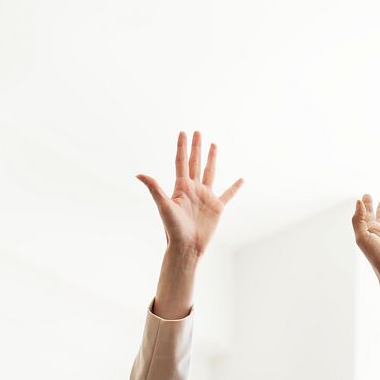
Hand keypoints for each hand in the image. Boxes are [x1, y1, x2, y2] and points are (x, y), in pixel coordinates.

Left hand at [137, 131, 243, 257]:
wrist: (186, 246)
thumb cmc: (173, 229)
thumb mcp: (163, 206)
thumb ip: (154, 189)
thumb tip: (139, 174)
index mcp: (181, 187)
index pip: (181, 162)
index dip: (182, 147)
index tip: (182, 132)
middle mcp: (193, 189)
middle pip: (195, 163)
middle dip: (196, 147)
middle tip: (197, 132)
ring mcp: (206, 197)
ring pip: (210, 172)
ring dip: (212, 159)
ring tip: (214, 145)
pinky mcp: (217, 207)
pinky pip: (228, 194)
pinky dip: (235, 187)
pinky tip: (241, 179)